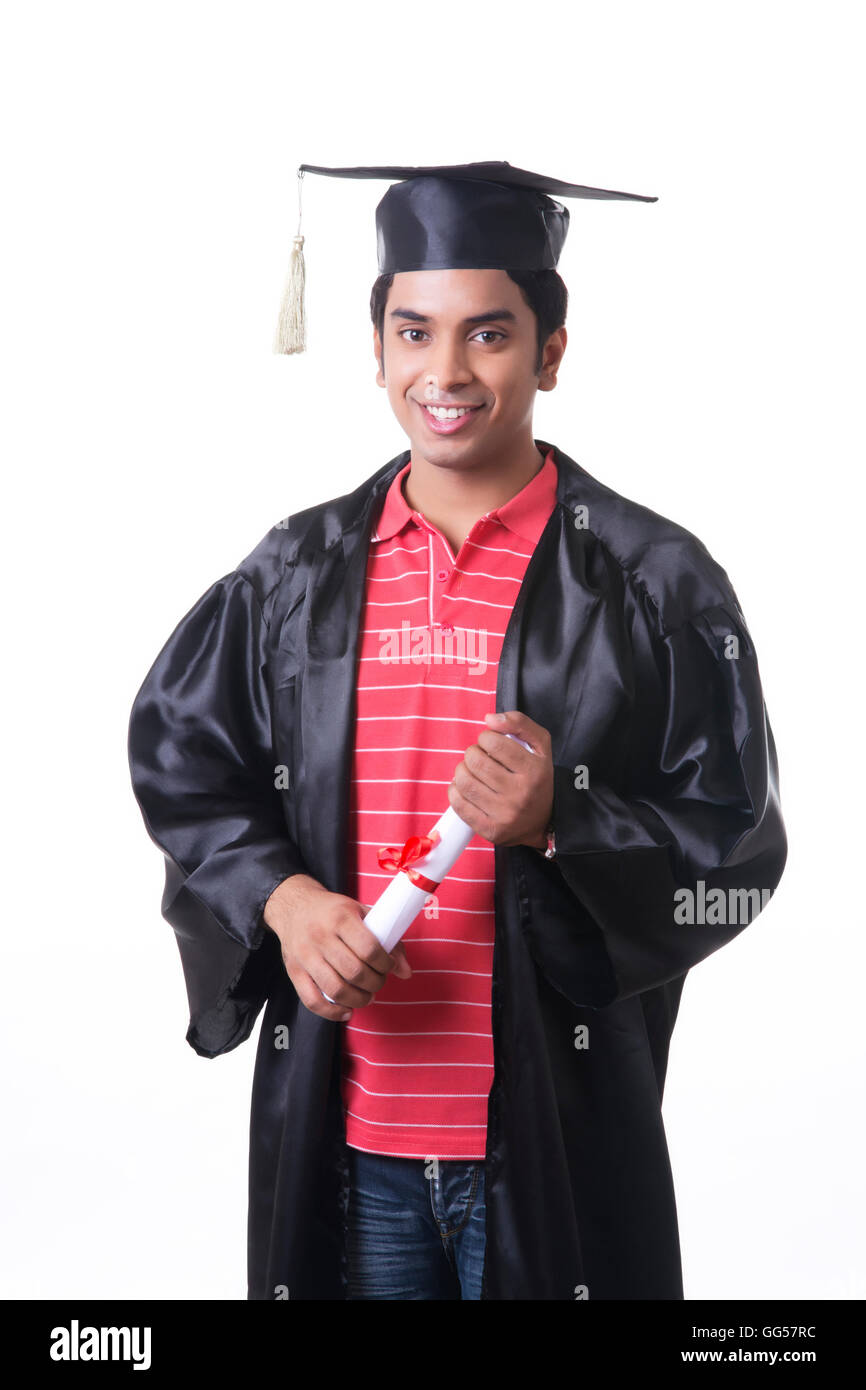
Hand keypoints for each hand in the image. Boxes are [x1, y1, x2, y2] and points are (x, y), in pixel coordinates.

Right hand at [263, 874, 411, 1021]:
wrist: (294, 905)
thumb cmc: (333, 911)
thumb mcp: (362, 913)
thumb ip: (388, 939)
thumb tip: (405, 971)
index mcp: (341, 917)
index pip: (369, 949)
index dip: (385, 964)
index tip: (389, 966)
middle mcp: (320, 935)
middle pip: (354, 972)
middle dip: (375, 983)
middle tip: (379, 981)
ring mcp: (305, 955)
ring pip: (335, 989)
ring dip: (358, 999)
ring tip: (367, 996)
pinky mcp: (293, 971)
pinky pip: (312, 1000)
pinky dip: (332, 1012)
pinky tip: (347, 1010)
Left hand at [447, 710, 553, 849]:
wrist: (544, 821)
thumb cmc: (537, 778)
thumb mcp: (540, 745)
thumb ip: (519, 723)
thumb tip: (489, 719)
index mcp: (534, 771)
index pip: (494, 743)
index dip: (486, 738)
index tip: (490, 743)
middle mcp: (520, 794)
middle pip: (475, 762)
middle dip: (472, 753)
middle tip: (480, 758)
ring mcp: (505, 814)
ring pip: (464, 782)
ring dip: (462, 770)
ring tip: (473, 772)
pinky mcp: (490, 830)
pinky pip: (459, 804)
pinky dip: (455, 790)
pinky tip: (466, 788)